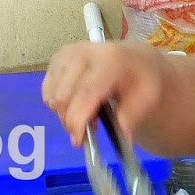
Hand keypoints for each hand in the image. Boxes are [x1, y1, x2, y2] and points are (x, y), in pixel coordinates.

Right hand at [42, 40, 167, 145]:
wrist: (133, 58)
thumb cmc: (141, 79)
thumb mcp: (146, 98)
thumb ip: (130, 118)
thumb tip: (121, 141)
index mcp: (109, 60)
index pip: (85, 93)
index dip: (78, 120)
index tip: (78, 141)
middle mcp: (83, 52)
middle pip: (63, 97)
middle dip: (71, 121)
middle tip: (89, 129)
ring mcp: (66, 54)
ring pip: (52, 96)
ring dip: (64, 113)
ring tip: (87, 113)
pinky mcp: (56, 58)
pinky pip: (47, 91)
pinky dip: (57, 104)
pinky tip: (76, 102)